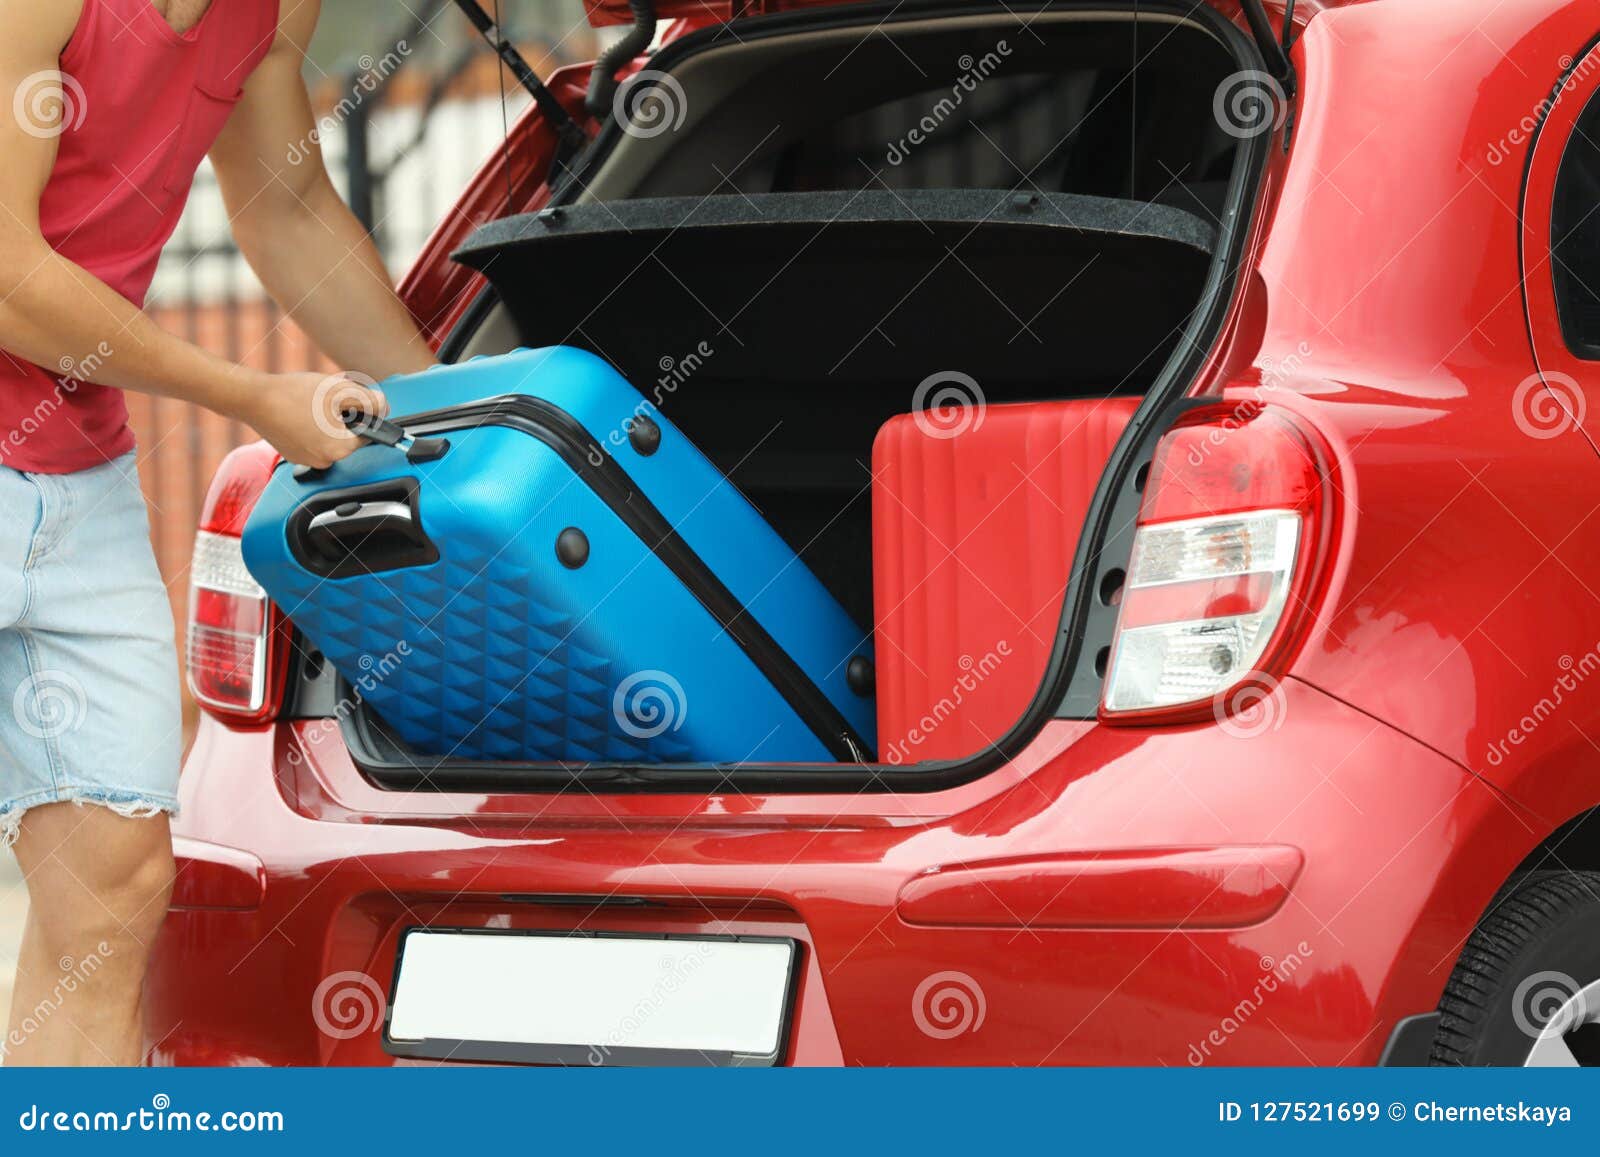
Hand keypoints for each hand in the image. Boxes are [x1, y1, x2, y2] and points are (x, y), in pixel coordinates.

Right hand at [236, 371, 389, 468]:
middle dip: (343, 416)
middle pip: (348, 436)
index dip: (364, 414)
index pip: (368, 434)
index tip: (351, 403)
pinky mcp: (294, 455)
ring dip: (327, 421)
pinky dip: (311, 427)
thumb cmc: (293, 395)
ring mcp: (307, 461)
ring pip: (330, 437)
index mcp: (340, 450)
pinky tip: (301, 412)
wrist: (254, 399)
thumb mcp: (341, 390)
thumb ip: (369, 400)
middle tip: (327, 400)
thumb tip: (384, 406)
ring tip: (311, 404)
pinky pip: (312, 440)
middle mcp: (325, 461)